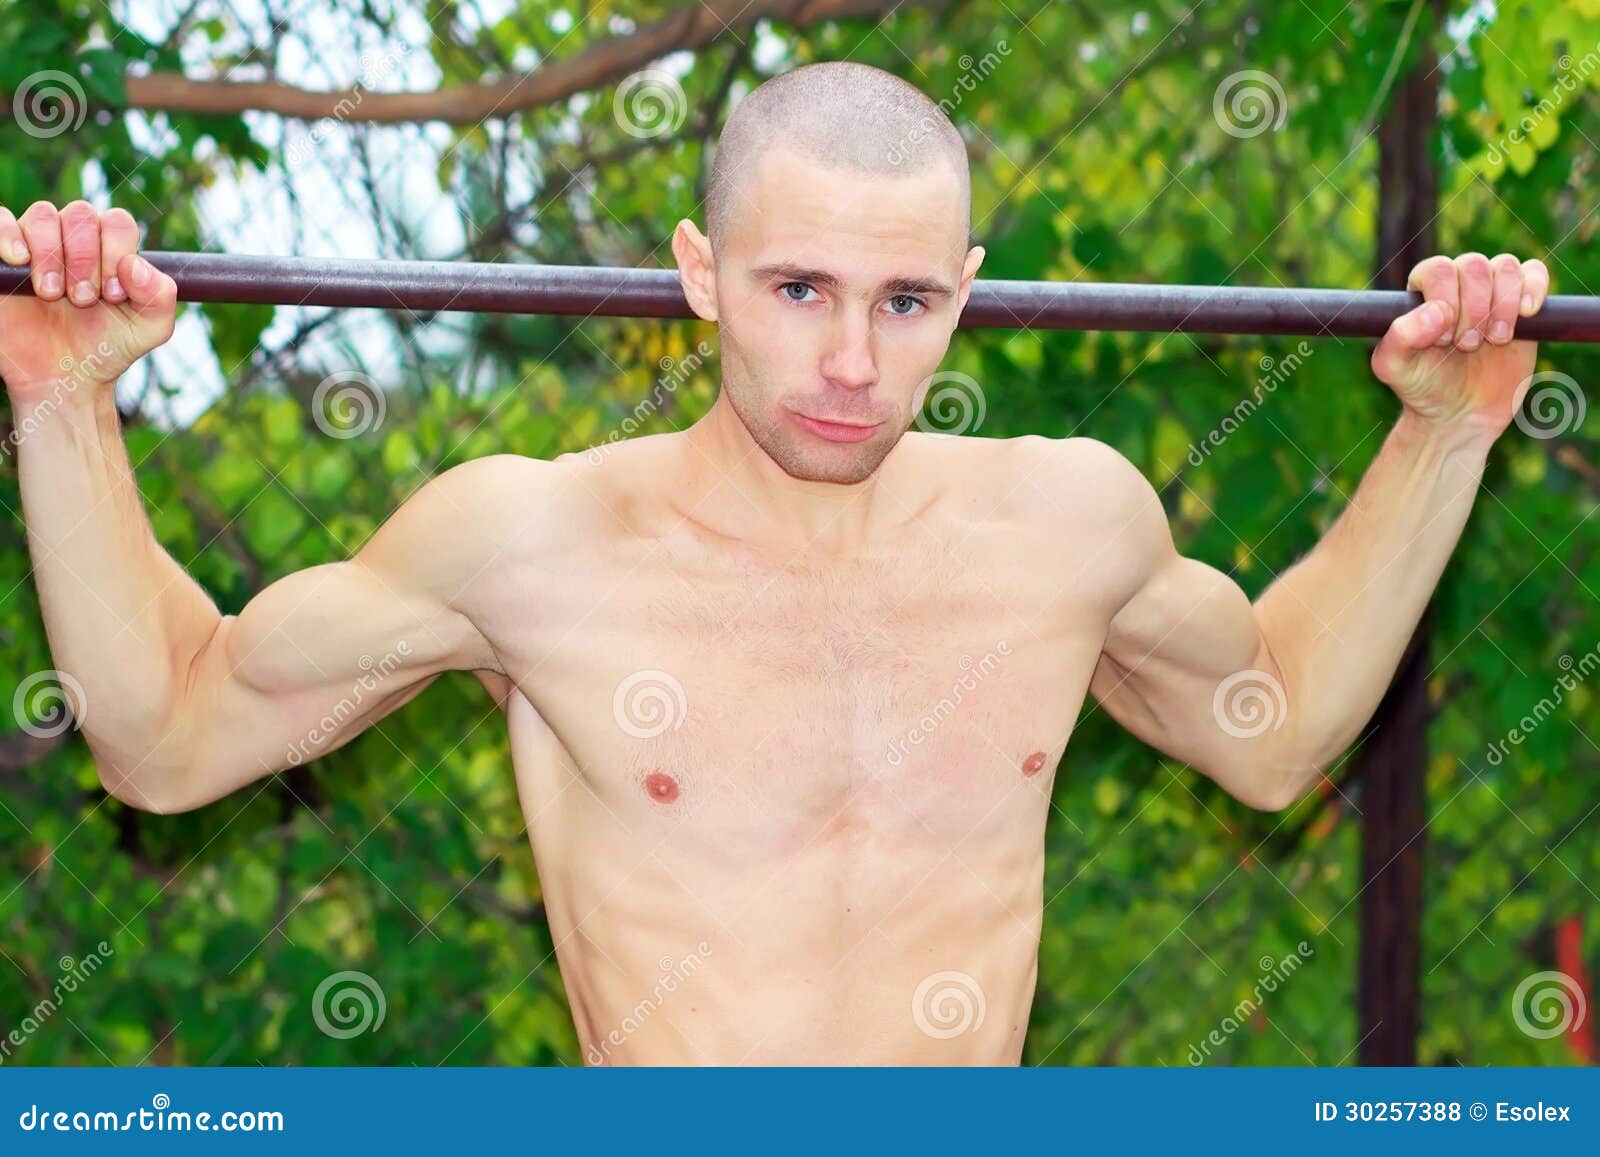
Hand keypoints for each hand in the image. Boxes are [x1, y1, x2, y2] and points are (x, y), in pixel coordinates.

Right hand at [0, 200, 177, 403]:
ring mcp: (36, 243)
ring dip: (50, 254)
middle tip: (83, 300)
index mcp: (111, 247)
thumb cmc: (106, 346)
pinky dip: (8, 233)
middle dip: (85, 258)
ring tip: (52, 294)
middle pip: (81, 215)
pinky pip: (0, 219)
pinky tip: (20, 260)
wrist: (62, 375)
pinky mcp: (4, 257)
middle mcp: (74, 237)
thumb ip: (160, 296)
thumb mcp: (149, 328)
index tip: (113, 295)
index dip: (116, 253)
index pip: (117, 223)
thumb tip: (135, 265)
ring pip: (43, 215)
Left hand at [1370, 252, 1550, 442]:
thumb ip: (1400, 337)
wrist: (1461, 413)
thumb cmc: (1423, 386)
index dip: (1445, 301)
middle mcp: (1457, 284)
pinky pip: (1535, 273)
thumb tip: (1437, 312)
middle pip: (1474, 266)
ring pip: (1506, 267)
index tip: (1444, 339)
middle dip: (1473, 310)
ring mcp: (1492, 291)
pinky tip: (1525, 314)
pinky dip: (1534, 288)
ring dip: (1502, 305)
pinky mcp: (1522, 304)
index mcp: (1423, 291)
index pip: (1438, 269)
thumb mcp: (1394, 368)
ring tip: (1494, 340)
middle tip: (1467, 346)